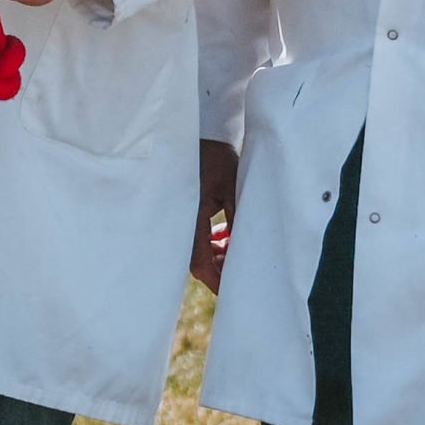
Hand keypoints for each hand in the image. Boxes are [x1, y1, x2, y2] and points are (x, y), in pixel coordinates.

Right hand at [191, 138, 237, 291]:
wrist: (195, 131)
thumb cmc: (215, 158)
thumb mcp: (232, 190)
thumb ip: (236, 223)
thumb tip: (246, 253)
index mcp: (190, 217)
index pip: (202, 263)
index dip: (219, 281)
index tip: (236, 293)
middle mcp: (180, 221)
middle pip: (198, 261)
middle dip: (221, 268)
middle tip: (244, 270)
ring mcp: (178, 216)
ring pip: (196, 249)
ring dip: (217, 253)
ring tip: (236, 244)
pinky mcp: (181, 210)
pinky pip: (194, 235)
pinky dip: (210, 240)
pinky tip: (224, 232)